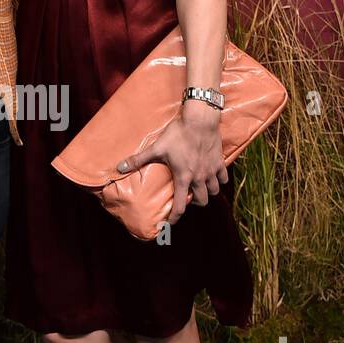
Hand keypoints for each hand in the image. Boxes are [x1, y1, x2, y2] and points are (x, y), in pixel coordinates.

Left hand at [115, 101, 226, 225]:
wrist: (200, 120)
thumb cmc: (178, 134)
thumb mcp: (156, 148)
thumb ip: (138, 159)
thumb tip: (119, 167)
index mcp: (183, 178)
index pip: (180, 206)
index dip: (175, 218)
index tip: (169, 223)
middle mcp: (199, 178)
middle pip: (202, 201)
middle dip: (194, 203)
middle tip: (186, 198)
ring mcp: (211, 171)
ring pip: (214, 191)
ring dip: (207, 192)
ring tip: (199, 188)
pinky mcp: (220, 162)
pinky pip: (224, 178)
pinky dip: (219, 180)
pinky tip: (212, 176)